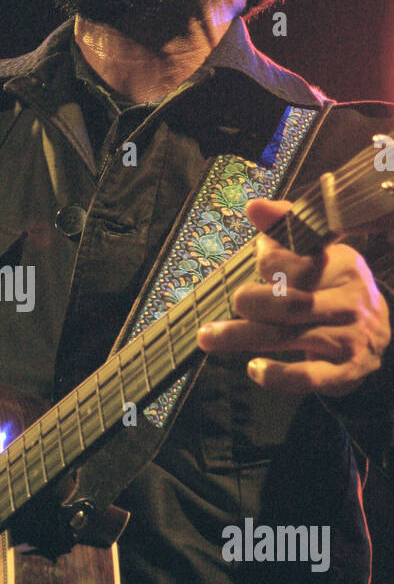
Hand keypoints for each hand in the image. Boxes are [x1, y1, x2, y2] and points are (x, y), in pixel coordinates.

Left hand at [195, 197, 390, 397]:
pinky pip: (307, 377)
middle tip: (235, 298)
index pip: (301, 262)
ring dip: (242, 337)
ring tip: (208, 337)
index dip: (272, 261)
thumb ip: (286, 228)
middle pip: (291, 303)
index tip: (258, 257)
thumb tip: (253, 206)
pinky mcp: (343, 373)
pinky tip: (253, 368)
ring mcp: (349, 340)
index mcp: (343, 267)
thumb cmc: (332, 288)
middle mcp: (349, 303)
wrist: (376, 337)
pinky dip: (277, 376)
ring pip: (289, 338)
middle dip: (254, 301)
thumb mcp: (318, 254)